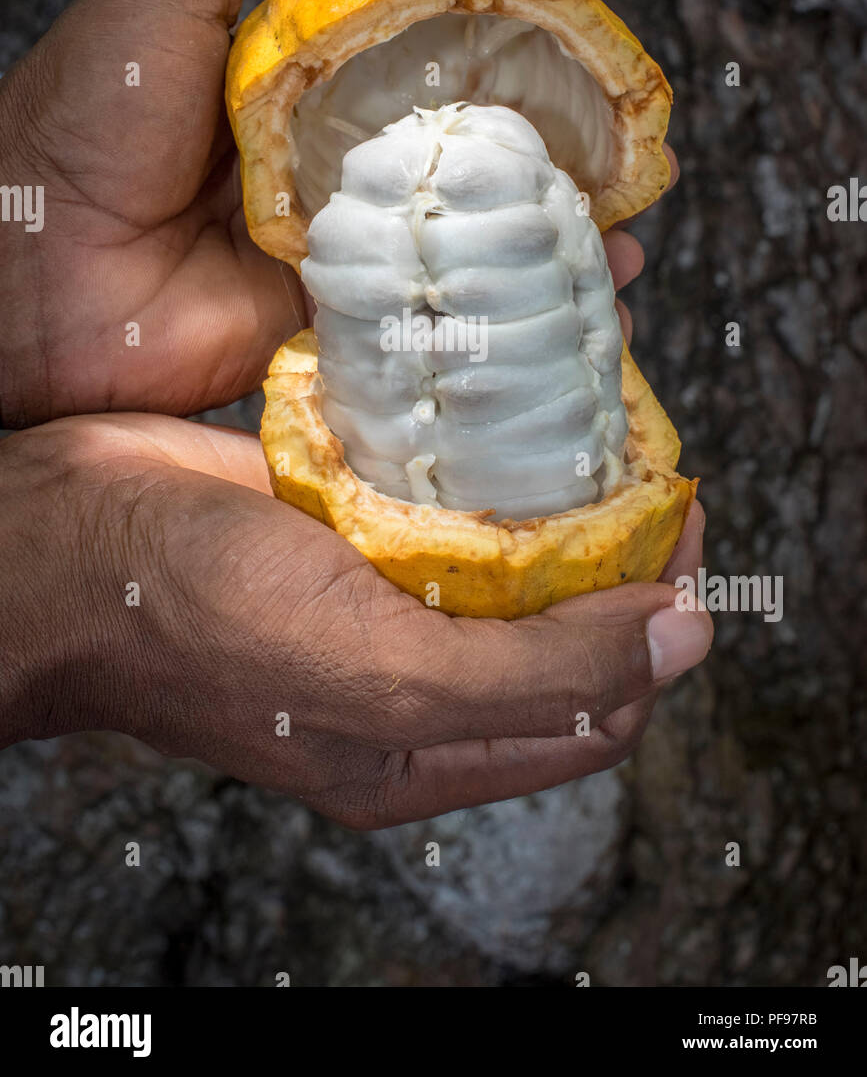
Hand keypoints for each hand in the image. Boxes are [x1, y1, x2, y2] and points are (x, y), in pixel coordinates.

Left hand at [0, 0, 673, 427]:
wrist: (33, 267)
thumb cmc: (93, 109)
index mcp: (311, 69)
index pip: (431, 48)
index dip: (507, 48)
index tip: (579, 54)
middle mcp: (336, 153)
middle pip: (461, 149)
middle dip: (548, 158)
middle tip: (623, 160)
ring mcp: (340, 240)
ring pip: (460, 235)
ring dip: (543, 243)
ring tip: (623, 243)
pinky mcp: (335, 317)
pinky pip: (425, 314)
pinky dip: (495, 319)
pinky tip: (566, 314)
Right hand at [0, 413, 709, 826]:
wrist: (66, 541)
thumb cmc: (202, 623)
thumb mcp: (381, 676)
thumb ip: (540, 673)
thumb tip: (684, 644)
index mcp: (429, 742)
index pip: (596, 706)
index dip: (655, 627)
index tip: (681, 527)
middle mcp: (412, 675)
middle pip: (560, 624)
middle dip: (619, 551)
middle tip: (644, 460)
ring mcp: (376, 593)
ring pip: (507, 553)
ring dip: (559, 492)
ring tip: (592, 420)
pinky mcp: (344, 521)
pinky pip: (443, 493)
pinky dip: (487, 454)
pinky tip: (506, 402)